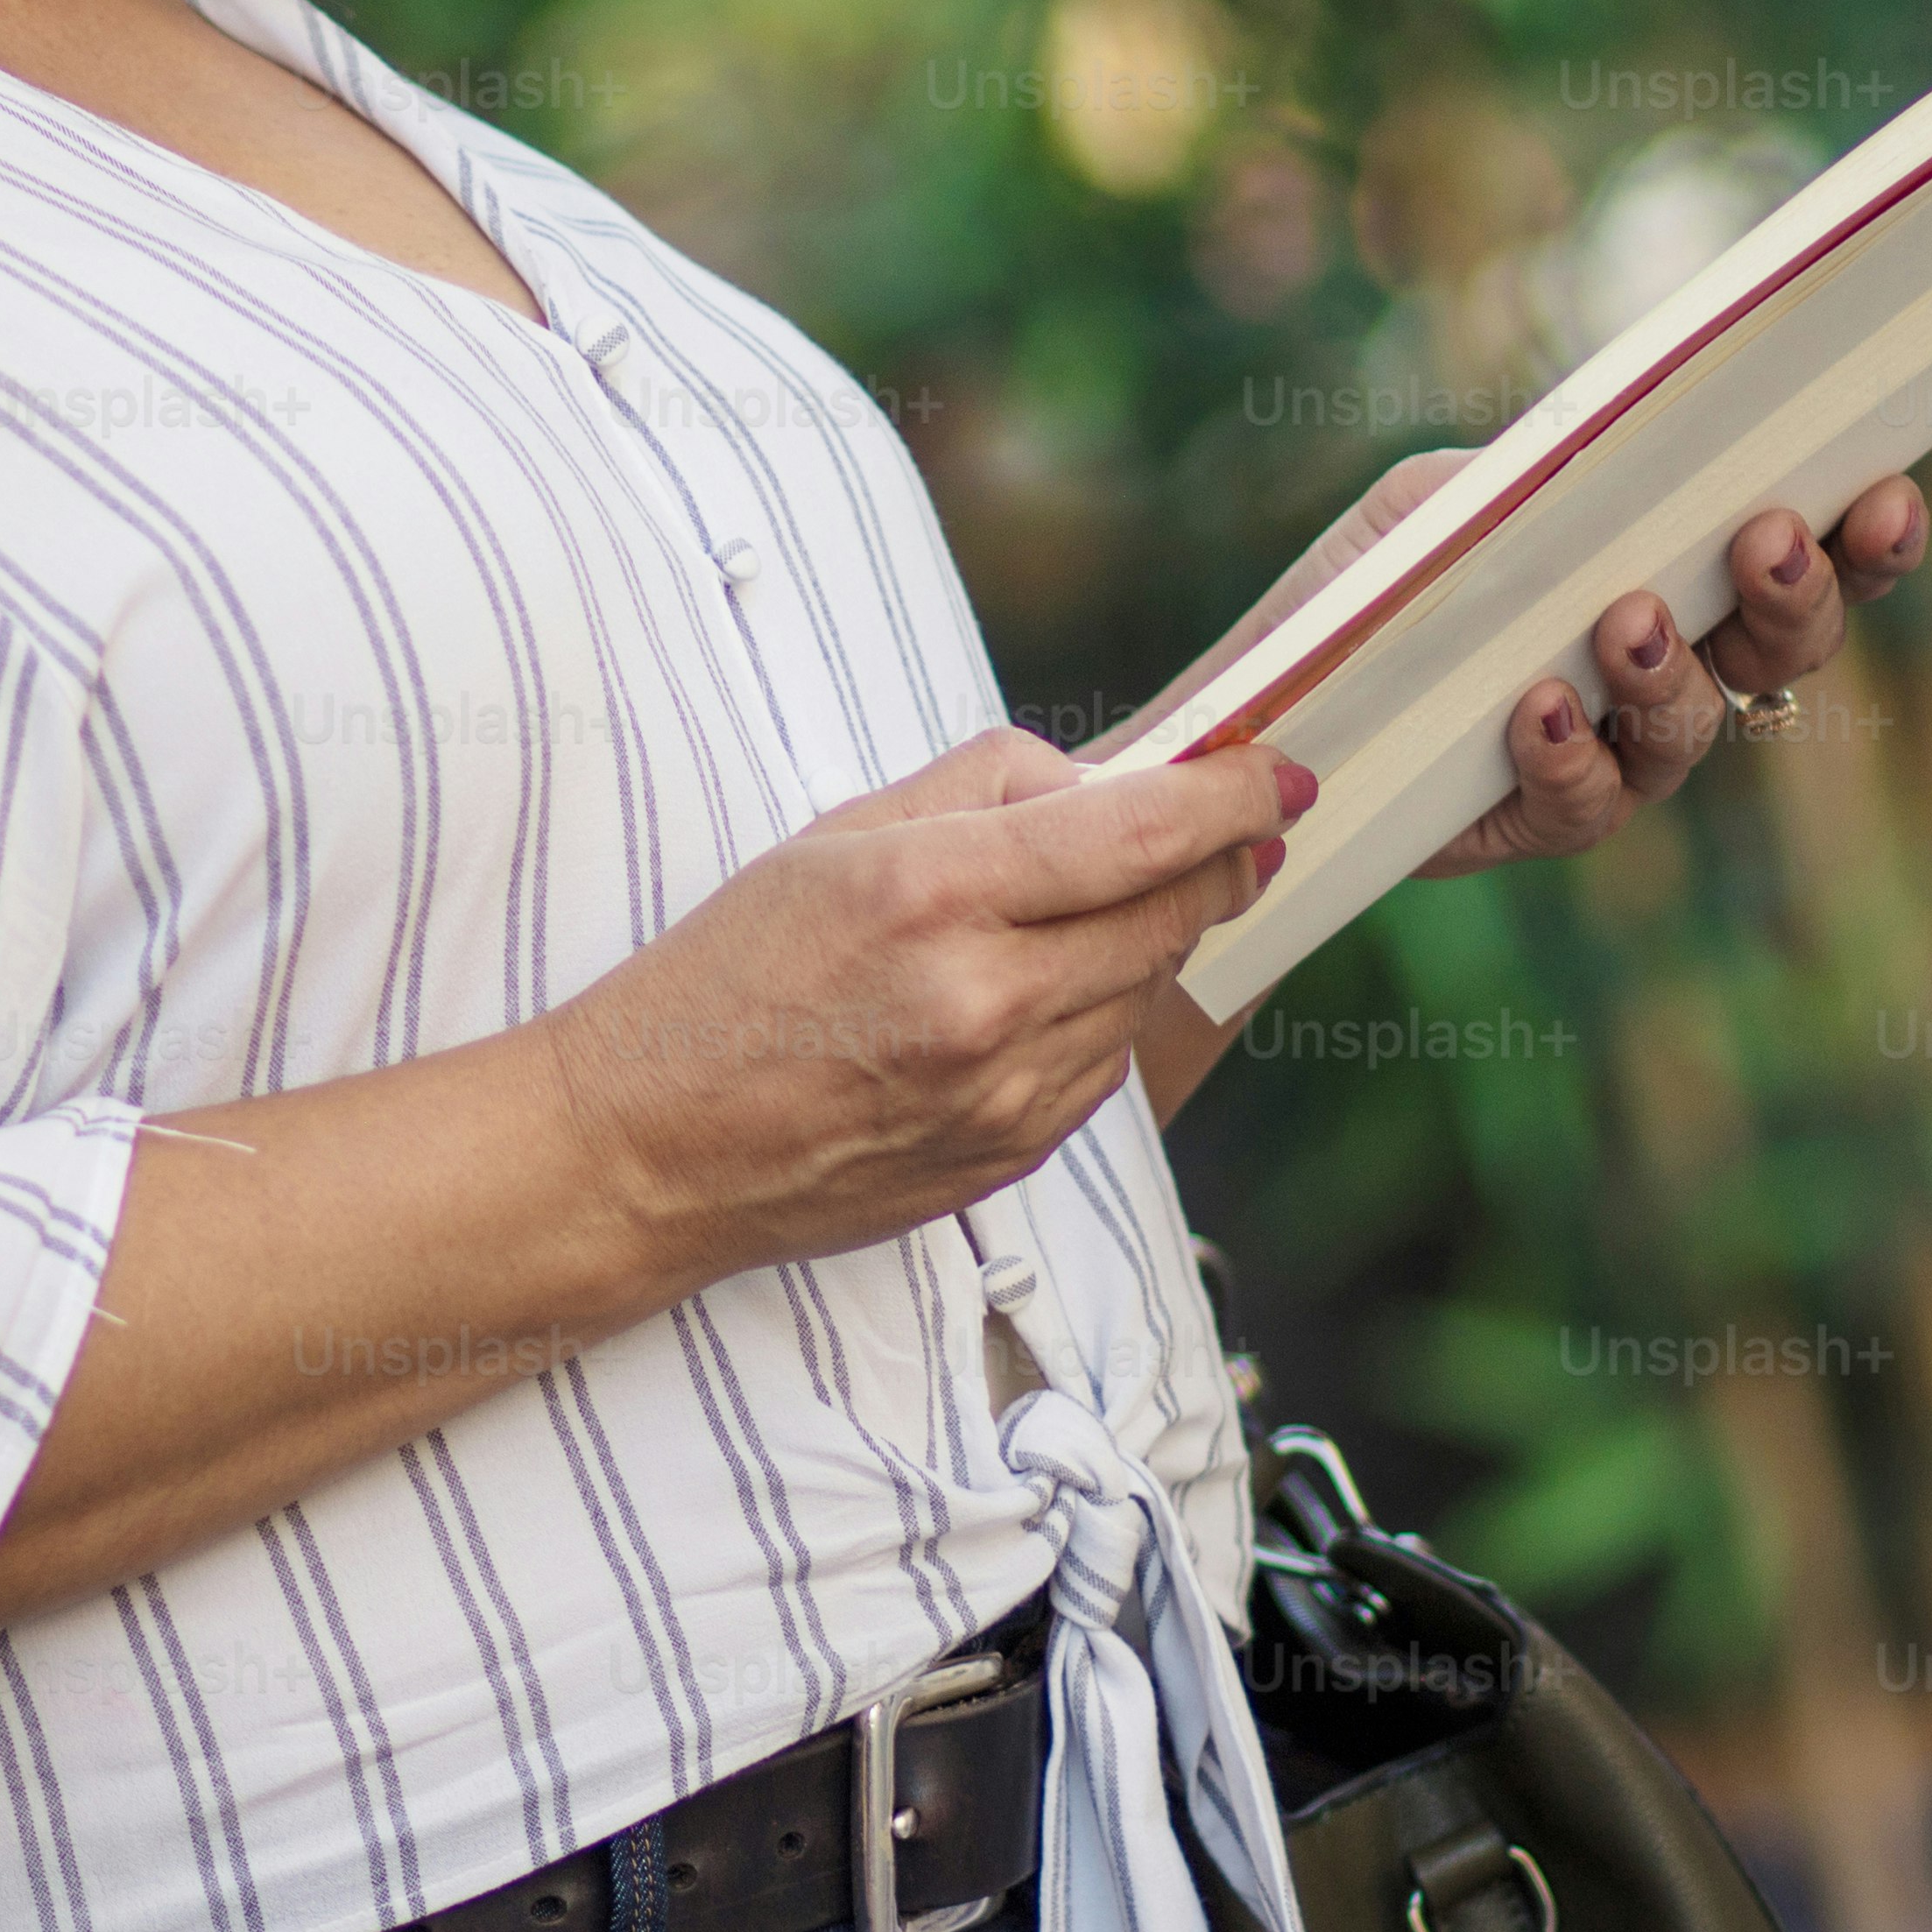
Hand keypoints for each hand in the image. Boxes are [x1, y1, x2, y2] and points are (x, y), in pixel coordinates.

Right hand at [538, 726, 1303, 1280]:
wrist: (652, 1145)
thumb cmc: (733, 972)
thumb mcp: (839, 834)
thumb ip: (987, 787)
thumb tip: (1109, 781)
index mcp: (934, 890)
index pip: (1142, 832)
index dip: (1234, 798)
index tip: (1279, 777)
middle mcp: (983, 998)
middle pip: (1170, 914)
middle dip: (1212, 864)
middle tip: (1228, 832)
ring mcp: (1004, 1092)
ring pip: (1144, 992)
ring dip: (1142, 942)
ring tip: (1070, 919)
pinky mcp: (1011, 1155)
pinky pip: (1102, 1066)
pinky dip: (1094, 1017)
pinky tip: (1027, 998)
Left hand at [1241, 461, 1931, 876]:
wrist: (1272, 704)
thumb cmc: (1378, 584)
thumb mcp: (1448, 501)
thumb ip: (1537, 474)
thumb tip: (1617, 443)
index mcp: (1680, 569)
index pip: (1810, 552)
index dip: (1868, 535)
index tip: (1886, 489)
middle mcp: (1675, 665)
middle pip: (1790, 646)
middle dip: (1797, 594)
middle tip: (1767, 538)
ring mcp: (1623, 751)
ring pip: (1696, 726)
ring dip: (1671, 670)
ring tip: (1626, 620)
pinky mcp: (1550, 816)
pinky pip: (1590, 797)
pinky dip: (1571, 751)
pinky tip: (1537, 709)